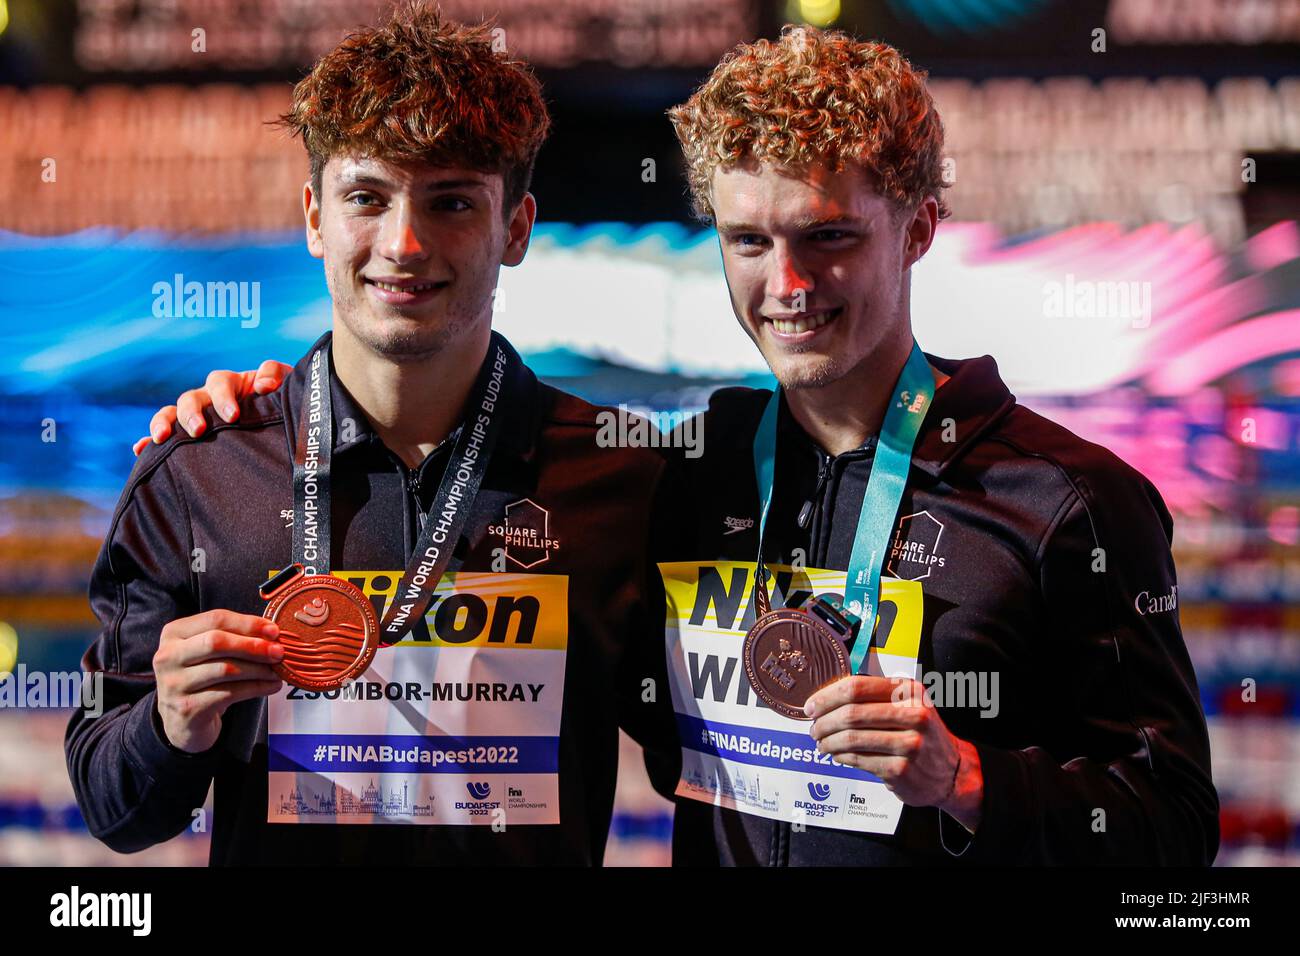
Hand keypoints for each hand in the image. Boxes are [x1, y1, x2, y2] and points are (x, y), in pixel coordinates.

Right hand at [132, 360, 291, 455]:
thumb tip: (263, 384)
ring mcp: (198, 415)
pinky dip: (149, 440)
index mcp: (233, 384)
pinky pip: (165, 435)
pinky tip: (139, 450)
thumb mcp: (286, 386)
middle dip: (192, 413)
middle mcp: (209, 397)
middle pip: (191, 398)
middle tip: (199, 430)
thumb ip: (277, 376)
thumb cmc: (283, 402)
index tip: (232, 415)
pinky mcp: (189, 435)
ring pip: (172, 412)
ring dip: (164, 423)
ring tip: (162, 439)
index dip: (223, 397)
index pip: (220, 382)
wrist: (281, 422)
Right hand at [152, 609, 285, 753]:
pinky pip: (229, 693)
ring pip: (225, 669)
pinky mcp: (187, 708)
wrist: (181, 721)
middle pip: (217, 642)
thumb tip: (272, 632)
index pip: (215, 619)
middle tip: (279, 652)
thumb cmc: (201, 678)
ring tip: (278, 671)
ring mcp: (174, 684)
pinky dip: (256, 688)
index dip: (248, 623)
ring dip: (258, 669)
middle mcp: (168, 656)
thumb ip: (233, 637)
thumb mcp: (208, 653)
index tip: (274, 630)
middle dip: (253, 646)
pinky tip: (271, 686)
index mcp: (173, 633)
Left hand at [806, 675, 983, 831]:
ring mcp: (908, 744)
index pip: (857, 687)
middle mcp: (912, 714)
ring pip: (851, 738)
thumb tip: (826, 698)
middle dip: (824, 721)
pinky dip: (841, 757)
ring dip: (828, 741)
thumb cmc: (920, 732)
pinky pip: (858, 760)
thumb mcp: (909, 703)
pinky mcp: (900, 769)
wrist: (951, 770)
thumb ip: (875, 695)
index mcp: (909, 691)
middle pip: (851, 713)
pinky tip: (838, 755)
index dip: (827, 696)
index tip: (812, 705)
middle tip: (813, 727)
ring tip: (821, 743)